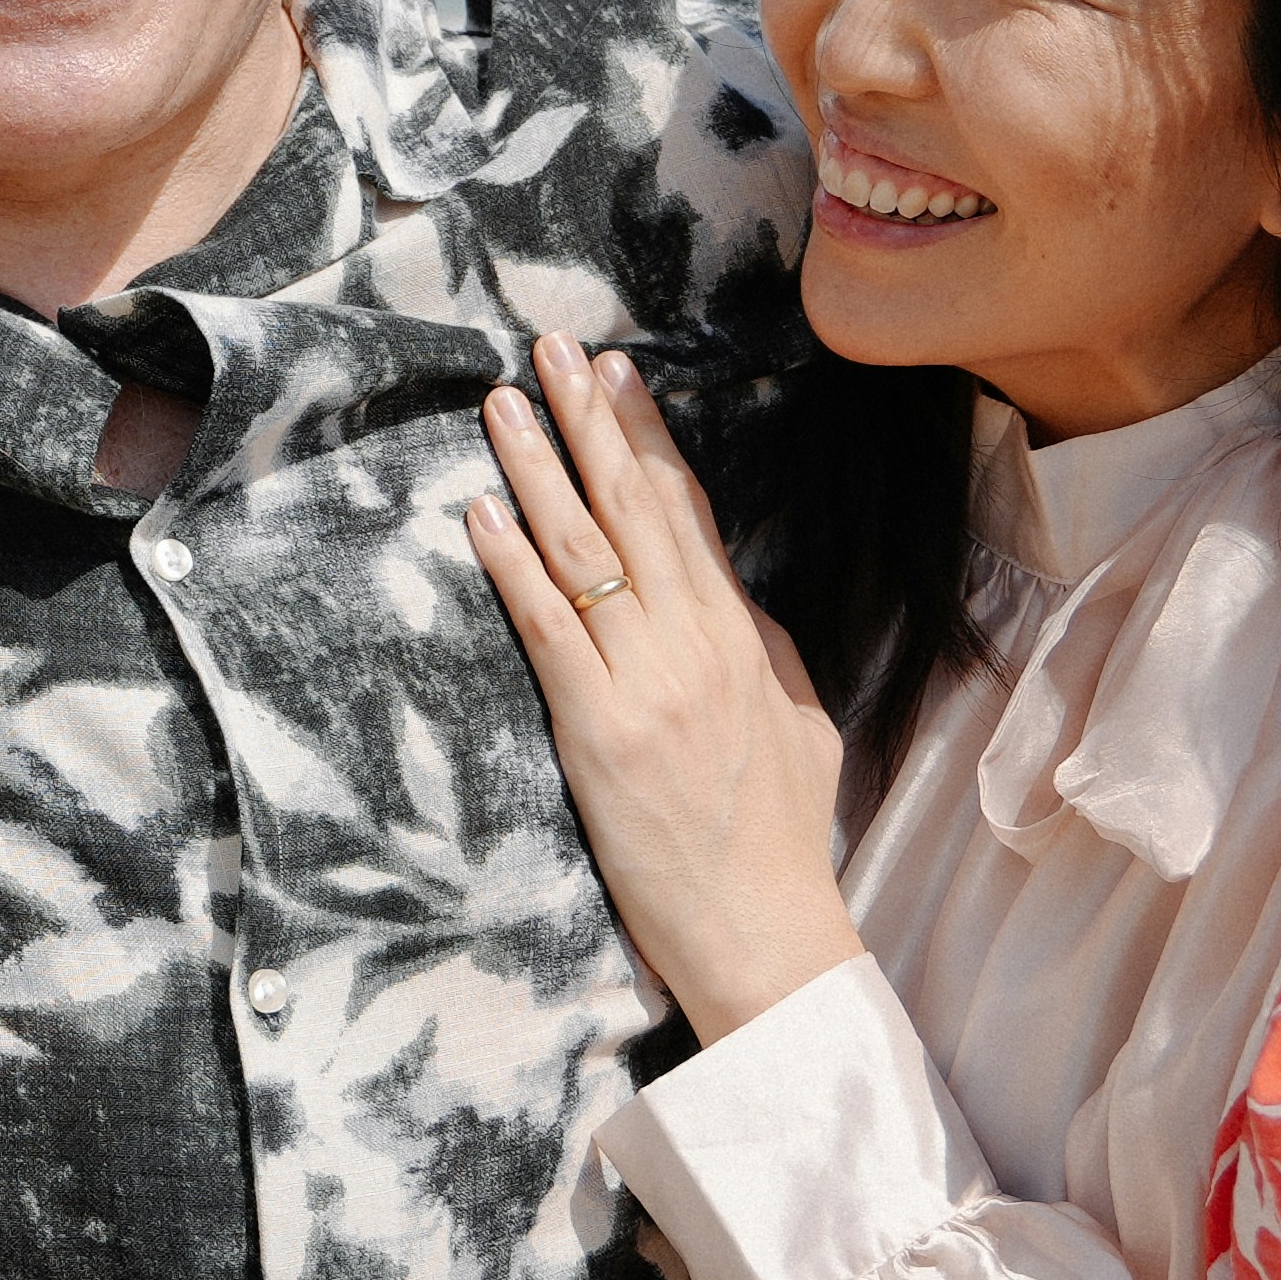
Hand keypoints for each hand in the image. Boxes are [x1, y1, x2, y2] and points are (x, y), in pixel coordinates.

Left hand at [456, 335, 860, 1041]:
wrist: (767, 931)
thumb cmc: (782, 839)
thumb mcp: (799, 722)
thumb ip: (762, 649)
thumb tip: (730, 595)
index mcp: (745, 636)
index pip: (690, 512)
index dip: (650, 436)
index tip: (622, 373)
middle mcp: (698, 642)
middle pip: (636, 507)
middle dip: (593, 420)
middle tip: (556, 348)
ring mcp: (647, 681)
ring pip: (586, 550)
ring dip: (540, 468)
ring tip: (504, 403)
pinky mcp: (598, 729)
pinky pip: (547, 626)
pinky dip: (512, 562)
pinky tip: (482, 512)